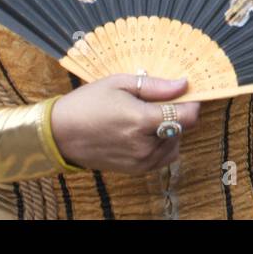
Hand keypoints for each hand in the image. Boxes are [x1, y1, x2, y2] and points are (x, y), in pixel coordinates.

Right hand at [50, 74, 199, 172]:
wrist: (60, 134)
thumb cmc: (87, 103)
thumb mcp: (120, 83)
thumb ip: (156, 86)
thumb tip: (184, 84)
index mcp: (140, 121)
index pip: (187, 117)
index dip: (192, 102)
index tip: (185, 93)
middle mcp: (144, 145)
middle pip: (182, 128)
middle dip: (177, 113)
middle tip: (155, 102)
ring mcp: (141, 161)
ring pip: (175, 143)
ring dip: (170, 129)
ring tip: (145, 117)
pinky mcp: (137, 170)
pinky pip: (164, 157)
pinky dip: (162, 144)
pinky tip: (144, 132)